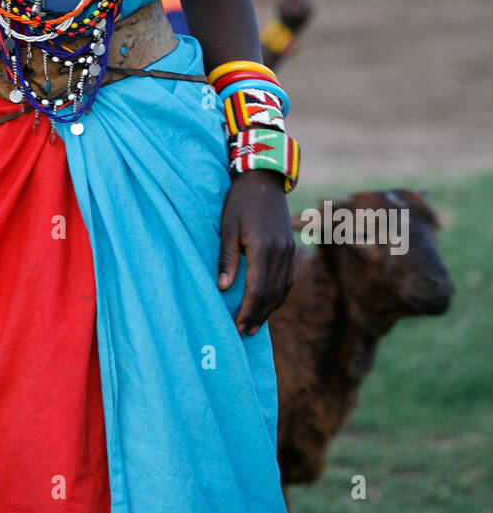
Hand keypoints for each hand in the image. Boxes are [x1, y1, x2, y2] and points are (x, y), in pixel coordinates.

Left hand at [217, 171, 294, 336]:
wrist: (264, 179)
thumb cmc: (239, 202)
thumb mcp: (227, 228)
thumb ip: (227, 259)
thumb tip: (222, 289)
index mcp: (263, 247)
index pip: (257, 289)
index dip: (247, 311)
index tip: (236, 327)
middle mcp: (280, 252)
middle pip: (271, 294)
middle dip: (257, 315)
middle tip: (243, 333)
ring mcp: (289, 251)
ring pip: (282, 290)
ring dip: (269, 310)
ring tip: (254, 326)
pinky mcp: (290, 248)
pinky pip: (287, 279)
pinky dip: (278, 296)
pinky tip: (268, 305)